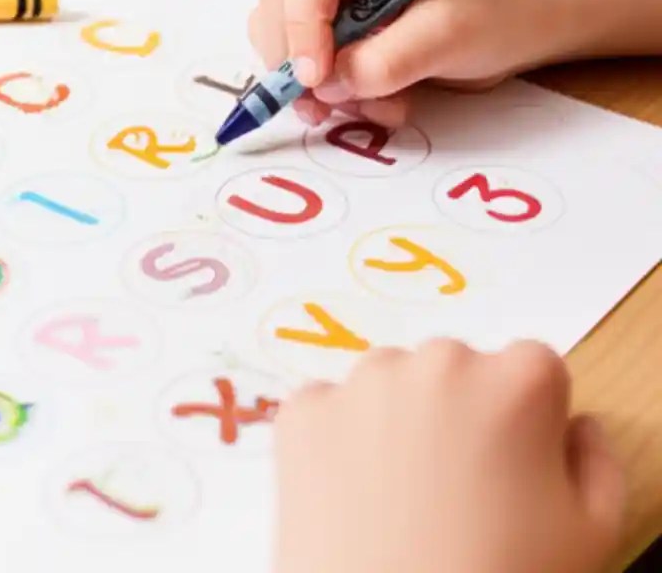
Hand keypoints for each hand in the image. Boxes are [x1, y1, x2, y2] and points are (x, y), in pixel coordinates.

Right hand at [249, 0, 572, 127]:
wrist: (517, 22)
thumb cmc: (497, 11)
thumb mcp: (452, 35)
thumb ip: (389, 60)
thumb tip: (328, 85)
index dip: (301, 26)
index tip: (315, 80)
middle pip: (281, 4)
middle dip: (300, 63)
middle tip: (329, 108)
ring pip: (282, 36)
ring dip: (318, 85)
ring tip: (376, 106)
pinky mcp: (328, 18)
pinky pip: (300, 58)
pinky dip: (329, 91)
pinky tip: (375, 101)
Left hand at [273, 339, 625, 572]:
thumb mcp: (590, 531)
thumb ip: (593, 459)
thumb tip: (572, 426)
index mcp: (519, 379)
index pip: (529, 372)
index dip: (523, 423)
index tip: (512, 467)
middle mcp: (438, 362)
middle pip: (454, 370)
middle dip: (458, 414)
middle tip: (455, 489)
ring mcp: (361, 383)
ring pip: (388, 384)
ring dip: (396, 420)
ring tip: (401, 498)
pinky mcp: (301, 412)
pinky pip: (327, 410)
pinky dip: (336, 441)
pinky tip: (353, 495)